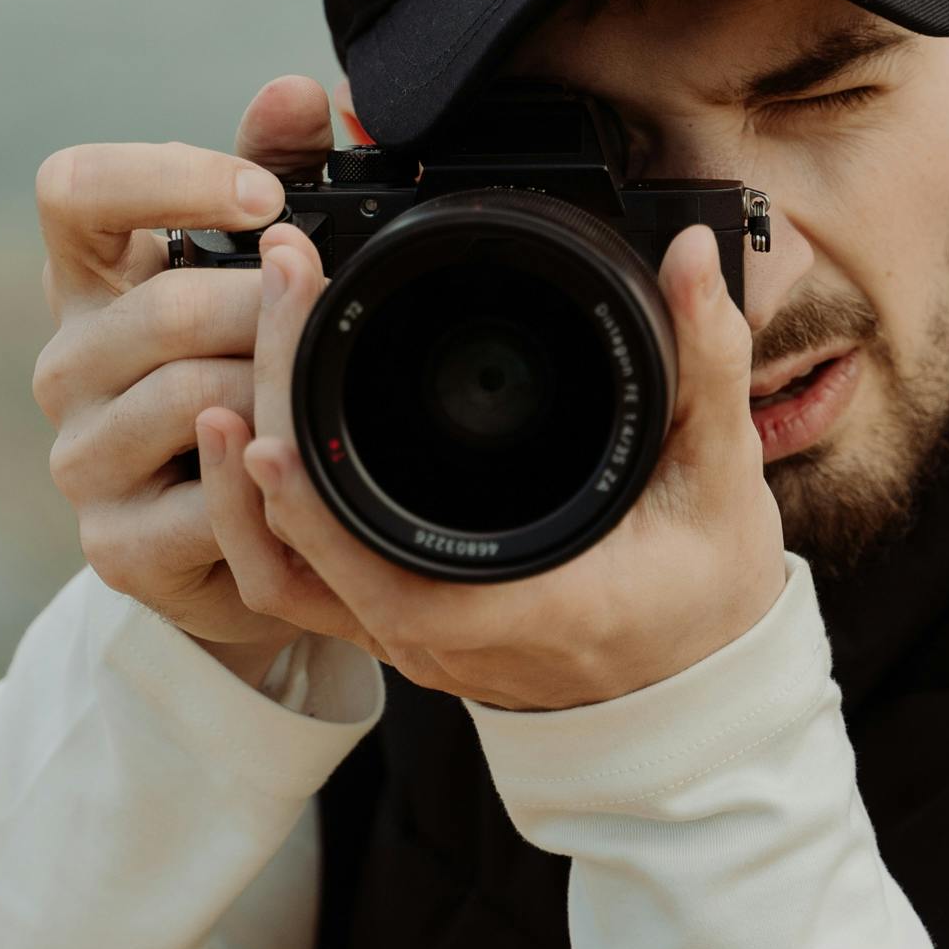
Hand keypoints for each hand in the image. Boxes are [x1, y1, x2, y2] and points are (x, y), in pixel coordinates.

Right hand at [32, 76, 369, 677]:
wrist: (241, 541)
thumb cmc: (246, 375)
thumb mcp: (253, 269)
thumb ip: (274, 170)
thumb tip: (305, 92)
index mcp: (89, 277)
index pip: (72, 188)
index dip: (168, 179)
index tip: (265, 197)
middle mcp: (65, 363)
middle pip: (163, 308)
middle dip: (265, 310)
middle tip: (328, 315)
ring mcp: (80, 458)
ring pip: (191, 400)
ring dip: (276, 394)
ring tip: (324, 394)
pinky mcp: (114, 545)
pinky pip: (206, 504)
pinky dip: (270, 484)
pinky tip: (302, 475)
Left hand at [196, 220, 789, 709]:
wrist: (695, 689)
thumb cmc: (707, 595)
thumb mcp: (722, 475)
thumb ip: (704, 361)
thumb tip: (687, 259)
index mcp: (532, 606)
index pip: (388, 571)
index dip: (315, 502)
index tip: (275, 397)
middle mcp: (450, 638)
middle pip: (309, 551)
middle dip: (271, 413)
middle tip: (282, 291)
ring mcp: (412, 641)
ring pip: (285, 577)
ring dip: (241, 481)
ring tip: (226, 370)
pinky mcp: (396, 627)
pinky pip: (299, 586)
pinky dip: (260, 517)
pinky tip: (247, 437)